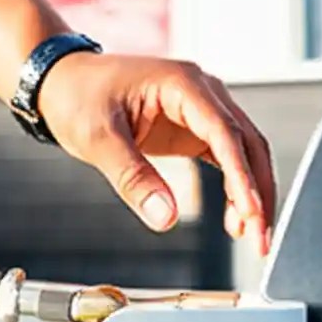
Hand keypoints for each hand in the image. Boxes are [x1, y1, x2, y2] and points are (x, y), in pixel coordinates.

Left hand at [38, 52, 275, 256]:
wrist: (60, 82)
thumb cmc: (76, 97)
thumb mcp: (98, 140)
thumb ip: (133, 178)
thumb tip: (166, 218)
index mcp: (183, 84)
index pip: (226, 134)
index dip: (242, 178)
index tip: (251, 214)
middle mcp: (201, 92)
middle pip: (247, 144)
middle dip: (258, 192)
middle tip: (260, 239)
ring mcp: (199, 108)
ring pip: (242, 152)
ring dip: (251, 192)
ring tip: (250, 237)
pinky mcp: (191, 127)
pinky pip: (225, 157)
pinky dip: (233, 187)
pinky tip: (233, 218)